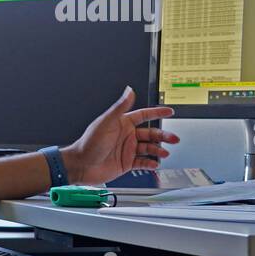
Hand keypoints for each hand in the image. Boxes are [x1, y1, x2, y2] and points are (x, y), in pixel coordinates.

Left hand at [63, 87, 178, 183]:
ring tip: (164, 153)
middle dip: (163, 135)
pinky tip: (154, 163)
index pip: (143, 115)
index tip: (169, 111)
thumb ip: (120, 106)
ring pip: (149, 148)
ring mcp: (127, 150)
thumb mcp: (106, 122)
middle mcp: (126, 136)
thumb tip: (129, 90)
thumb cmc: (89, 143)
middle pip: (150, 133)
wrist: (81, 165)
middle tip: (174, 138)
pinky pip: (143, 162)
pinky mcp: (126, 163)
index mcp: (122, 123)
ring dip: (158, 149)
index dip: (156, 113)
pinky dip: (150, 163)